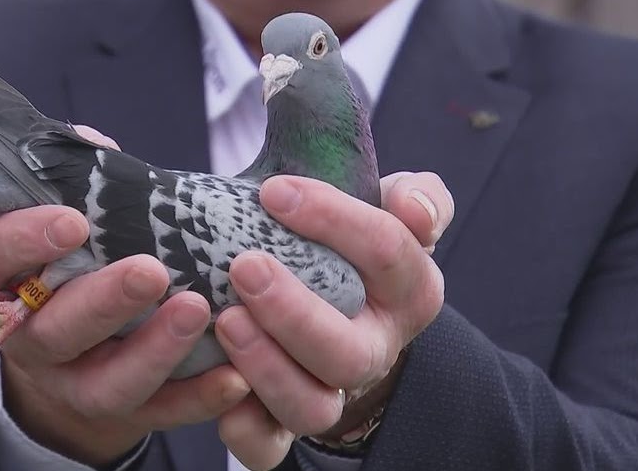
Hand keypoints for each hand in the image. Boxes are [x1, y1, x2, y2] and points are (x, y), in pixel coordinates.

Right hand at [0, 126, 249, 465]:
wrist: (76, 348)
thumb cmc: (78, 259)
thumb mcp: (68, 214)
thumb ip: (83, 182)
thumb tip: (97, 146)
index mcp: (4, 278)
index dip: (24, 240)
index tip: (74, 222)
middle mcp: (30, 336)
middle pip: (53, 329)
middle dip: (102, 301)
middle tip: (151, 271)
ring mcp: (73, 382)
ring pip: (105, 384)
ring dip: (154, 351)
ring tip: (199, 309)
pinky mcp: (120, 413)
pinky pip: (157, 414)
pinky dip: (197, 398)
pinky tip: (237, 375)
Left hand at [215, 171, 453, 469]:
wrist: (340, 301)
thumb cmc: (354, 246)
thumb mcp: (393, 210)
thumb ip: (418, 199)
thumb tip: (413, 209)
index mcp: (409, 291)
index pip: (388, 254)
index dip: (333, 220)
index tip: (274, 192)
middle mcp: (375, 350)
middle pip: (348, 352)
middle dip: (295, 312)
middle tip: (245, 267)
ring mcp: (332, 391)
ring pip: (311, 406)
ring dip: (267, 368)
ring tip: (225, 320)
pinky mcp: (285, 421)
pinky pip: (270, 447)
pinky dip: (245, 430)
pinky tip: (219, 391)